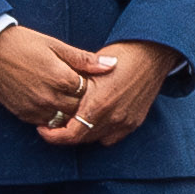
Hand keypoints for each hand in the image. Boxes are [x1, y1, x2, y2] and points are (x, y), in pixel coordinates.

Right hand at [0, 24, 107, 128]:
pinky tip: (54, 105)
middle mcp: (49, 97)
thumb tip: (113, 64)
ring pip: (64, 120)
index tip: (93, 81)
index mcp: (61, 78)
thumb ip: (85, 59)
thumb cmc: (22, 43)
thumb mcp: (56, 45)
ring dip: (69, 113)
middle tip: (85, 93)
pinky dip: (53, 118)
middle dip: (85, 103)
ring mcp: (34, 108)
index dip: (94, 88)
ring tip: (70, 100)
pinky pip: (45, 123)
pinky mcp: (22, 114)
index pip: (91, 93)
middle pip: (79, 109)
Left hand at [43, 40, 176, 147]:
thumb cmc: (119, 56)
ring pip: (96, 139)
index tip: (42, 129)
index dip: (52, 136)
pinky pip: (112, 137)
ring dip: (83, 133)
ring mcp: (125, 121)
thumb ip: (70, 88)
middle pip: (81, 139)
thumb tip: (51, 98)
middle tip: (54, 125)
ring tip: (74, 121)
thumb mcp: (88, 68)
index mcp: (98, 105)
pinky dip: (101, 133)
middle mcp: (113, 118)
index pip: (69, 135)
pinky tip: (95, 121)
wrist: (152, 54)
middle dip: (65, 134)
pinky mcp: (134, 122)